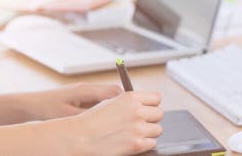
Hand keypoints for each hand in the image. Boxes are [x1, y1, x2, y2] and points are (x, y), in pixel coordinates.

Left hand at [22, 82, 123, 120]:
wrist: (31, 104)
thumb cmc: (47, 108)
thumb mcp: (68, 116)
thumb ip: (88, 118)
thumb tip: (106, 123)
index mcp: (85, 89)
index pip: (114, 92)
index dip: (127, 101)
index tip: (136, 112)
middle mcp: (87, 89)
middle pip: (115, 93)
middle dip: (125, 105)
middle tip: (133, 118)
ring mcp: (84, 93)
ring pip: (108, 98)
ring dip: (115, 108)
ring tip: (121, 122)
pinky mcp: (81, 98)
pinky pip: (99, 103)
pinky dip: (105, 111)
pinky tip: (105, 123)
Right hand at [47, 91, 164, 155]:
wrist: (81, 137)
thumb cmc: (92, 120)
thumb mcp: (110, 102)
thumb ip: (129, 102)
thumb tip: (145, 105)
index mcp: (130, 97)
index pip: (156, 98)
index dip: (151, 104)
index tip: (147, 108)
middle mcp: (137, 111)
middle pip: (159, 113)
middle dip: (151, 118)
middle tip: (139, 123)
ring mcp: (138, 128)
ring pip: (158, 129)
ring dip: (148, 132)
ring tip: (133, 133)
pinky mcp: (138, 144)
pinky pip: (152, 143)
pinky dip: (144, 144)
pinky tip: (131, 141)